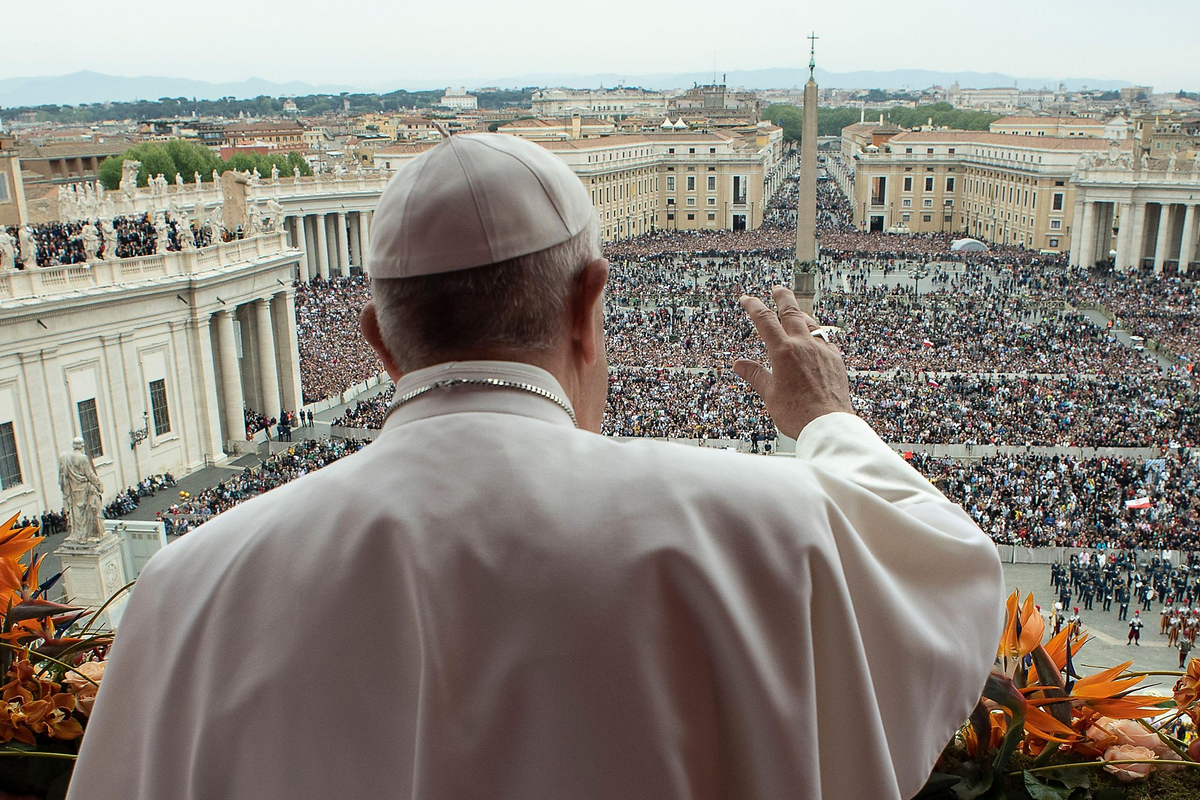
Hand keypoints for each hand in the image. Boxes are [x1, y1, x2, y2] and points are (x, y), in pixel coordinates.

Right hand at [732, 285, 853, 438]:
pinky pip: (826, 339)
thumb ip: (755, 375)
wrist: (828, 424)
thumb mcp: (769, 394)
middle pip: (792, 311)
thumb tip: (739, 364)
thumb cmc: (797, 413)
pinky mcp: (836, 359)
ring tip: (795, 312)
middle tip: (777, 289)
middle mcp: (804, 345)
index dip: (754, 306)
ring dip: (801, 314)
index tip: (747, 299)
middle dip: (782, 297)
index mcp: (784, 351)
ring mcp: (823, 350)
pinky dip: (817, 334)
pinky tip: (815, 338)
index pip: (765, 320)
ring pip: (811, 323)